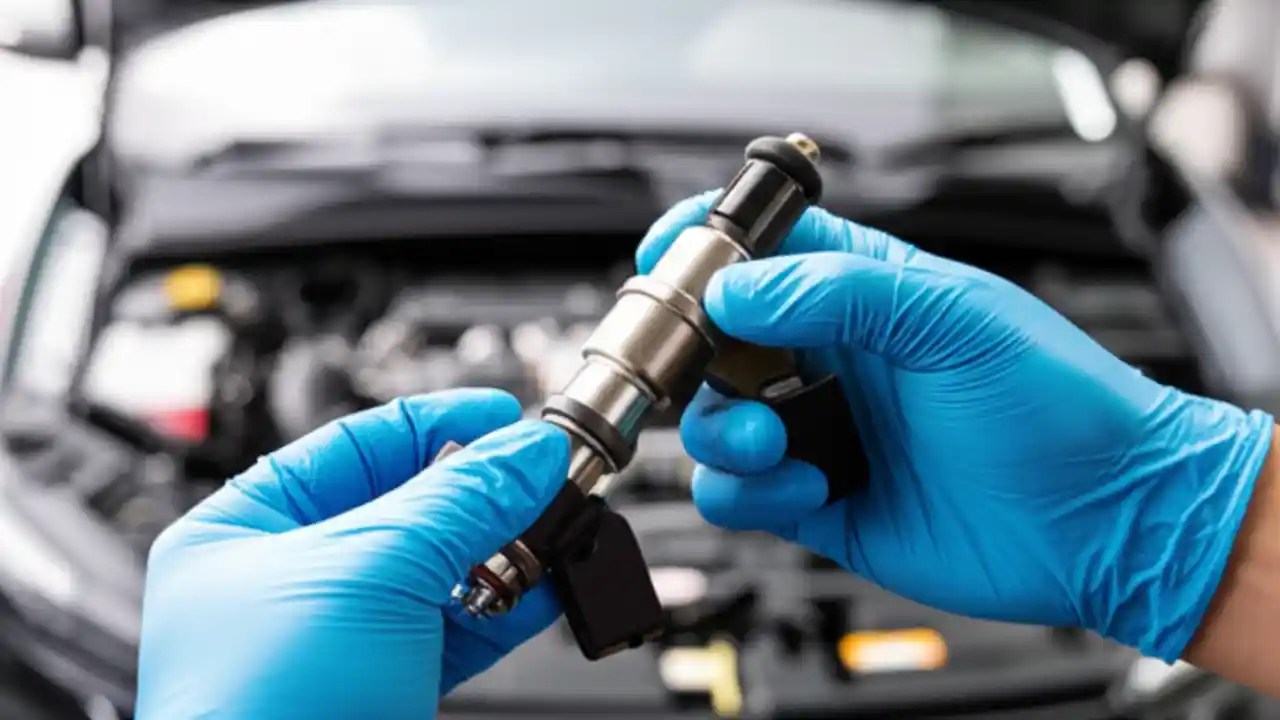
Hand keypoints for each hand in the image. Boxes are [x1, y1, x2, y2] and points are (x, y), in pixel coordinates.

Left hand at [136, 390, 567, 718]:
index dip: (439, 424)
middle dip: (482, 493)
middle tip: (543, 475)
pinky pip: (458, 629)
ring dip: (504, 551)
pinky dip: (506, 608)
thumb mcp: (373, 569)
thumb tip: (527, 452)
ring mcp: (341, 637)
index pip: (357, 444)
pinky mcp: (387, 684)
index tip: (504, 416)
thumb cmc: (258, 709)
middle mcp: (289, 578)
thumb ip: (462, 501)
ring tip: (553, 531)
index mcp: (244, 528)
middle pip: (409, 506)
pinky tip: (544, 589)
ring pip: (441, 571)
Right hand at [638, 192, 1274, 660]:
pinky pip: (739, 494)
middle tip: (703, 367)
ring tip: (771, 438)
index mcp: (862, 292)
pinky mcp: (818, 501)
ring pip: (713, 420)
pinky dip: (747, 493)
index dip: (704, 245)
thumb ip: (836, 291)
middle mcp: (831, 358)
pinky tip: (803, 485)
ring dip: (719, 430)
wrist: (1104, 519)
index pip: (762, 247)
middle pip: (715, 339)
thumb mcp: (954, 318)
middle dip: (693, 354)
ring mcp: (822, 431)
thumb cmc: (1059, 404)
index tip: (666, 258)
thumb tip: (734, 290)